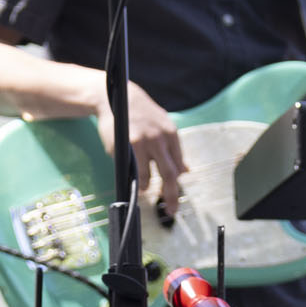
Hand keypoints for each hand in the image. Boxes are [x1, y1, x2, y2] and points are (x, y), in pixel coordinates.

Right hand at [92, 79, 187, 220]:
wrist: (120, 96)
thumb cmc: (142, 114)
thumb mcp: (163, 125)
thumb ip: (173, 148)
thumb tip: (185, 170)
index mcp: (171, 134)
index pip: (179, 166)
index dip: (176, 184)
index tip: (174, 197)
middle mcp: (160, 139)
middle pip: (170, 174)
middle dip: (171, 196)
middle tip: (171, 210)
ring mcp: (144, 142)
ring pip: (149, 175)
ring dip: (147, 186)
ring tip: (145, 188)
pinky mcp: (127, 145)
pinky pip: (133, 169)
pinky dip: (135, 179)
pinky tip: (135, 181)